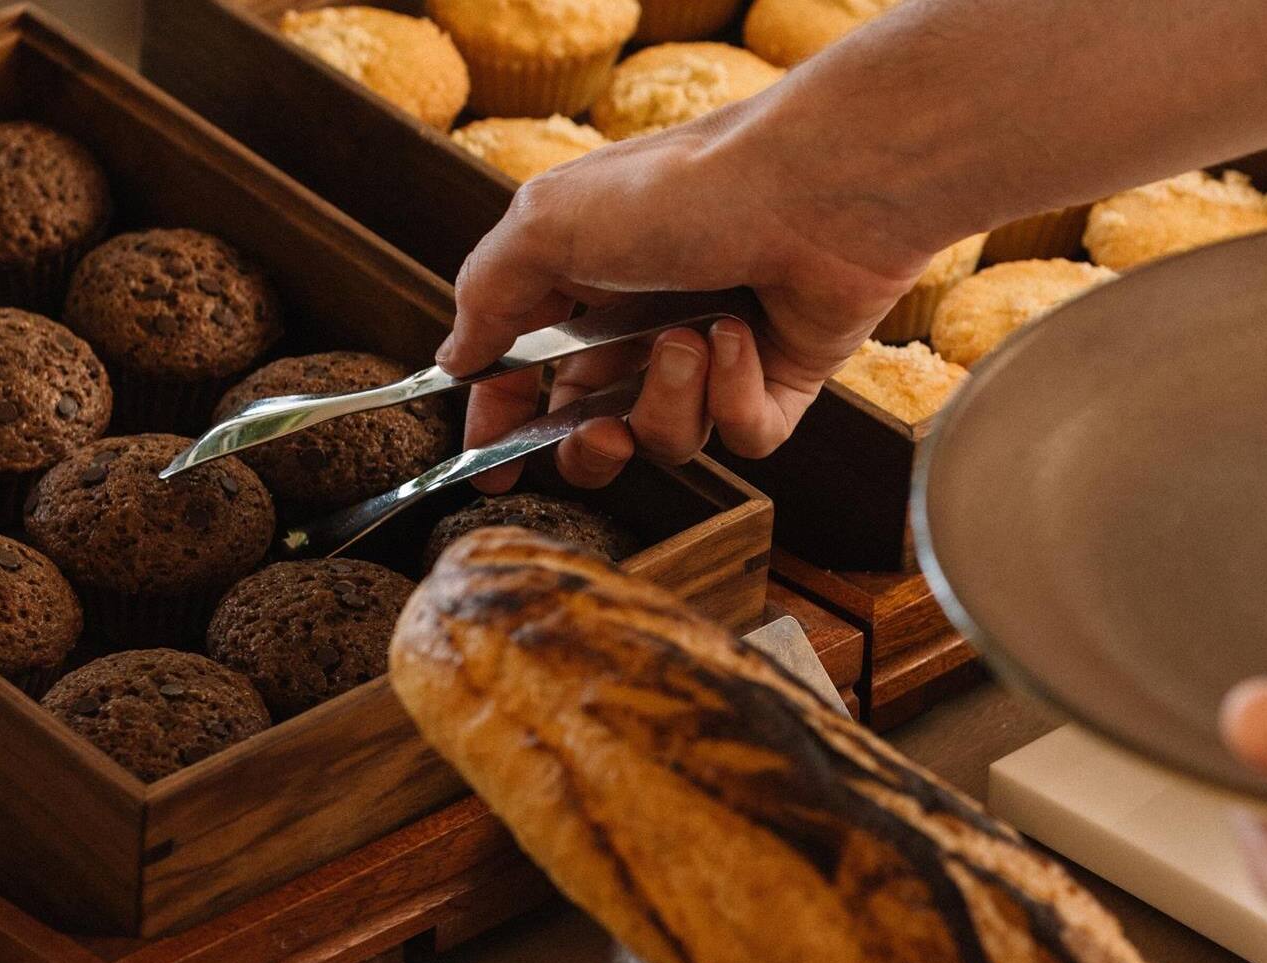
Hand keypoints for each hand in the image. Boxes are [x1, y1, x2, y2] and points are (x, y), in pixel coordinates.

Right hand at [435, 95, 934, 491]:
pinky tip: (744, 338)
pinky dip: (734, 396)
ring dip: (671, 400)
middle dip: (591, 446)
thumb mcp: (547, 224)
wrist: (814, 189)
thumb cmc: (682, 189)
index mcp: (585, 282)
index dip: (504, 425)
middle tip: (599, 433)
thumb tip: (453, 358)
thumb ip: (488, 294)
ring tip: (690, 339)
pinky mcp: (780, 381)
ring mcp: (715, 357)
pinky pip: (743, 435)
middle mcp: (646, 321)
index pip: (526, 375)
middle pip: (597, 427)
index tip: (488, 468)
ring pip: (670, 438)